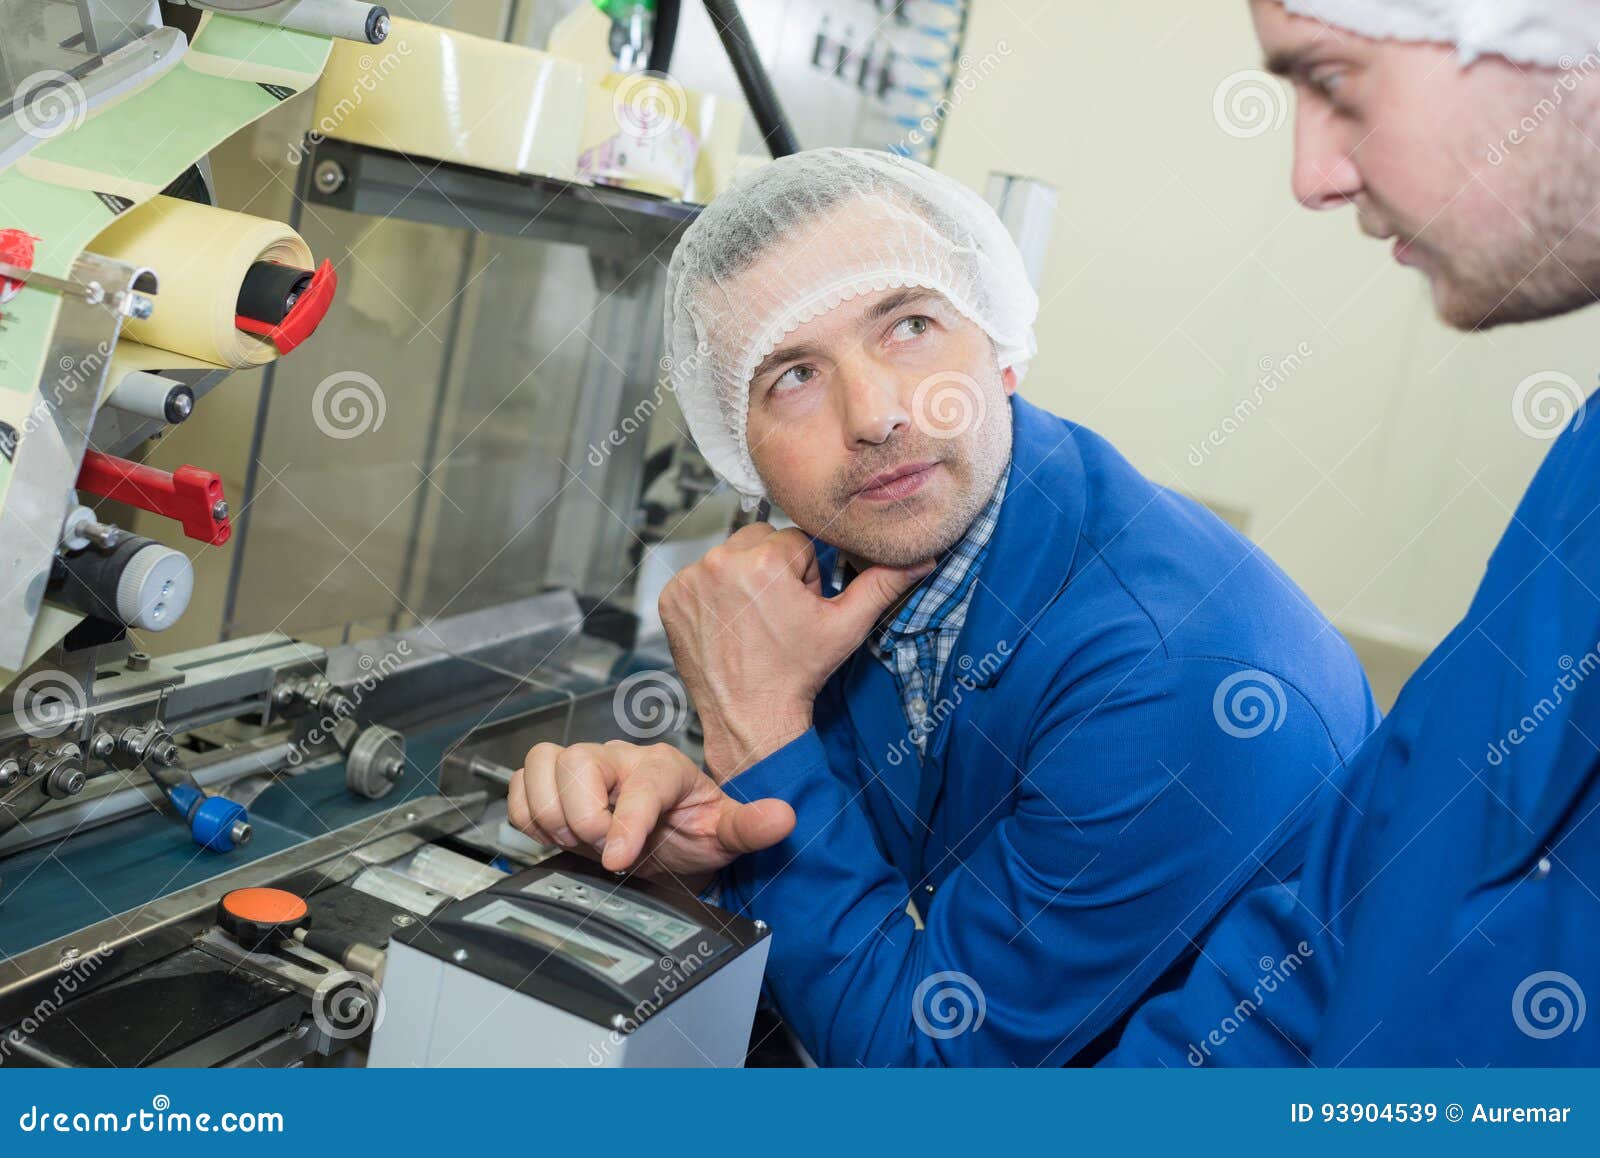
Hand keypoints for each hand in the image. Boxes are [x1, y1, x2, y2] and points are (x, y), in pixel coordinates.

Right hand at [507, 740, 796, 889]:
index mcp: (662, 768)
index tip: (618, 860)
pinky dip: (525, 813)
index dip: (625, 823)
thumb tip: (782, 817)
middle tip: (600, 848)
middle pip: (576, 761)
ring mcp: (581, 767)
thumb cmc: (693, 828)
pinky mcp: (551, 782)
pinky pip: (518, 785)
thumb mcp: (726, 832)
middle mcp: (617, 759)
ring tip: (578, 840)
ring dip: (550, 812)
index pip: (639, 784)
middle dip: (582, 815)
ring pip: (541, 764)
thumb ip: (750, 826)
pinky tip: (555, 834)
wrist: (667, 836)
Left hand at [659, 524, 931, 780]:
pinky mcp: (672, 598)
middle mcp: (720, 563)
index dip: (805, 573)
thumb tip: (922, 558)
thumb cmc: (798, 673)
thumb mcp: (845, 627)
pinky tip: (730, 625)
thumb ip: (882, 585)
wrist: (751, 716)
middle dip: (774, 568)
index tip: (800, 605)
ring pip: (731, 556)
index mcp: (763, 562)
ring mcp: (690, 581)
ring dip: (744, 578)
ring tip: (755, 621)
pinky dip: (714, 593)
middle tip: (780, 614)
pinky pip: (701, 576)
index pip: (796, 540)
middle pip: (760, 541)